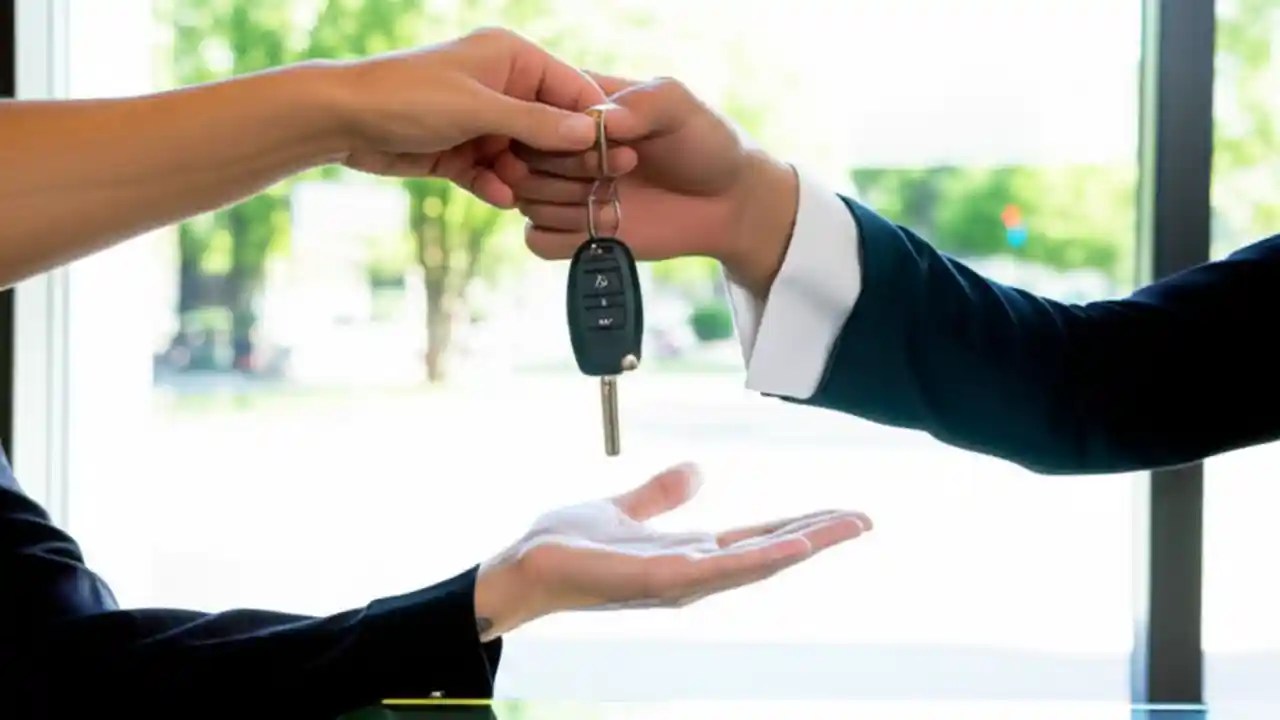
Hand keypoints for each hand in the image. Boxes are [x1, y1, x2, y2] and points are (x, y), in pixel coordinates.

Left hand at [327, 27, 605, 207]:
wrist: (342, 121)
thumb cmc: (407, 97)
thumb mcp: (479, 108)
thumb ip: (537, 123)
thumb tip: (590, 134)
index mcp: (511, 58)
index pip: (571, 88)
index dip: (594, 122)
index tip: (619, 155)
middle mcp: (501, 86)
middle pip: (552, 126)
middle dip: (563, 157)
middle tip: (588, 187)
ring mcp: (481, 120)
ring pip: (524, 156)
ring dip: (527, 177)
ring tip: (531, 194)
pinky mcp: (461, 151)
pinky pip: (493, 173)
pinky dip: (496, 186)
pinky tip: (499, 197)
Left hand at [471, 462, 869, 640]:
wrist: (524, 566)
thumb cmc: (568, 546)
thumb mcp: (626, 509)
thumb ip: (661, 494)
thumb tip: (698, 469)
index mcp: (691, 553)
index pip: (759, 537)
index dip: (802, 524)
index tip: (842, 512)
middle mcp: (694, 573)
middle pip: (769, 552)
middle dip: (818, 536)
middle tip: (865, 519)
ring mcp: (680, 581)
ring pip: (755, 563)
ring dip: (802, 545)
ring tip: (845, 528)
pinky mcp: (659, 580)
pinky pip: (719, 570)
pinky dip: (760, 559)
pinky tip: (792, 544)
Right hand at [495, 73, 800, 297]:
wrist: (728, 202)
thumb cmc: (706, 144)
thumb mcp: (679, 105)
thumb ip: (640, 101)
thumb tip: (597, 121)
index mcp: (578, 107)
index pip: (531, 110)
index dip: (554, 129)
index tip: (598, 138)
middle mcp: (564, 149)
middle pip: (519, 159)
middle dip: (564, 169)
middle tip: (621, 170)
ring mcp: (567, 191)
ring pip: (523, 200)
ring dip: (563, 204)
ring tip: (612, 200)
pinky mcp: (575, 233)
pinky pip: (537, 241)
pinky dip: (560, 238)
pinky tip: (600, 227)